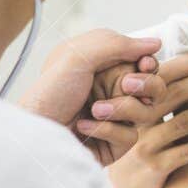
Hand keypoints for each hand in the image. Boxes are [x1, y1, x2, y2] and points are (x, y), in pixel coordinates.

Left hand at [17, 29, 165, 162]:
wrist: (32, 131)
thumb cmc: (48, 92)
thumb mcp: (78, 56)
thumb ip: (117, 45)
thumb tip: (155, 42)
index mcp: (106, 67)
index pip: (145, 63)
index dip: (150, 64)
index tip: (144, 64)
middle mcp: (112, 91)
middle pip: (155, 88)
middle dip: (145, 85)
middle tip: (126, 85)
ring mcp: (115, 119)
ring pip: (145, 112)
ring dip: (119, 109)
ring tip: (93, 109)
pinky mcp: (114, 144)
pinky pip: (129, 136)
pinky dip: (106, 129)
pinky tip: (83, 126)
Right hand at [94, 53, 187, 187]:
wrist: (127, 182)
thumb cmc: (146, 141)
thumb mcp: (147, 116)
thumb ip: (163, 95)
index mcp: (135, 100)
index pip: (161, 76)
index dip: (186, 65)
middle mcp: (138, 118)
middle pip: (175, 94)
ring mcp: (145, 143)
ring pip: (185, 121)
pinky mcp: (155, 166)